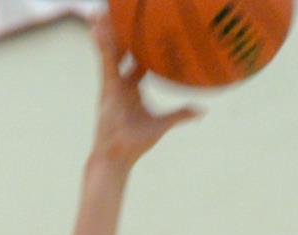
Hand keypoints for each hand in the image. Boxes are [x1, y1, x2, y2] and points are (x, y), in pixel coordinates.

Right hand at [89, 15, 198, 167]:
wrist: (117, 157)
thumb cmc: (136, 142)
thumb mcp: (162, 124)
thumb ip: (180, 114)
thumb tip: (202, 110)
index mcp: (131, 85)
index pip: (139, 58)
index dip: (144, 43)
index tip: (152, 28)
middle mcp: (120, 80)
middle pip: (122, 48)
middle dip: (122, 29)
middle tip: (124, 9)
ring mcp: (111, 81)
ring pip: (111, 48)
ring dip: (108, 27)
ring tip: (106, 8)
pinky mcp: (106, 85)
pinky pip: (105, 59)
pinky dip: (101, 43)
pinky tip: (96, 25)